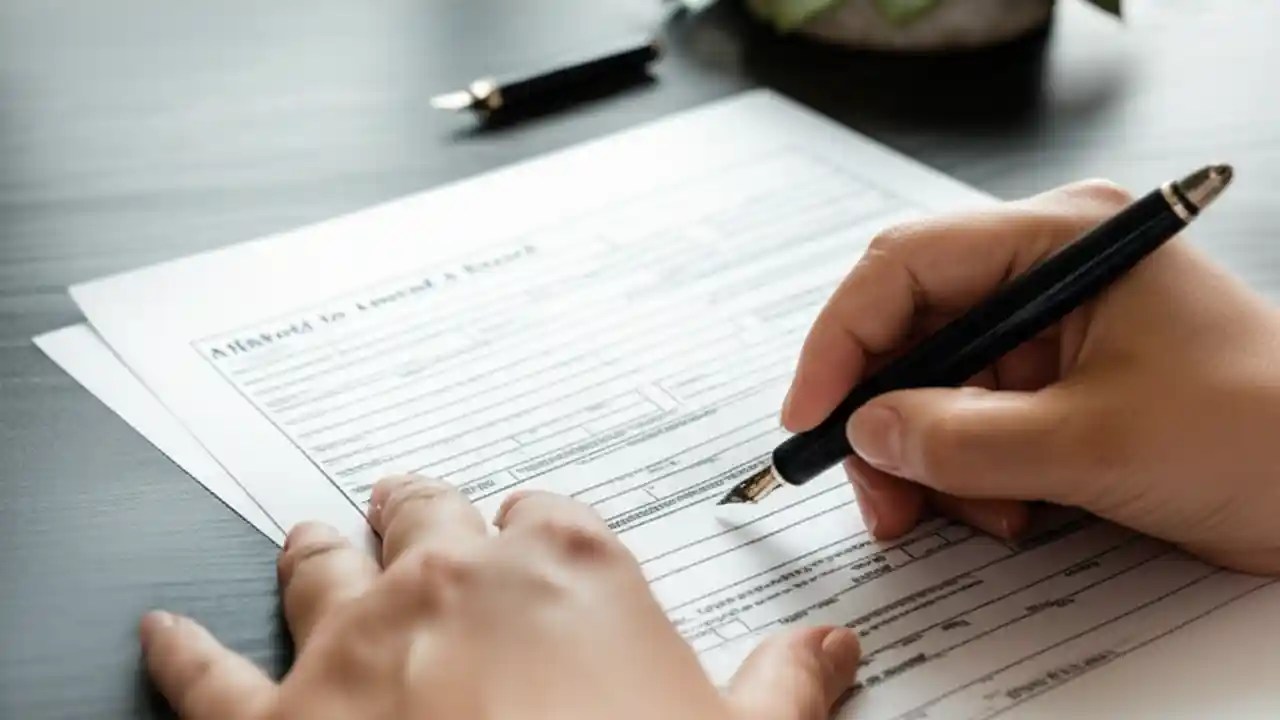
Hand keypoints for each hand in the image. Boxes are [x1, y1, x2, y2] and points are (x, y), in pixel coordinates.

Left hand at [138, 475, 860, 718]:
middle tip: (418, 513)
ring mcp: (355, 647)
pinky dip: (178, 652)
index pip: (550, 512)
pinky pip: (201, 675)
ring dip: (316, 551)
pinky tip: (159, 634)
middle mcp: (454, 585)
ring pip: (319, 563)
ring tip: (312, 538)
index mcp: (570, 573)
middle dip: (424, 513)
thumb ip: (787, 683)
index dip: (541, 528)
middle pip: (428, 511)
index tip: (538, 542)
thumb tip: (833, 647)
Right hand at [784, 179, 1279, 574]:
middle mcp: (1049, 273)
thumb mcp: (1093, 445)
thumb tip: (865, 432)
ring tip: (974, 514)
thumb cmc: (1263, 436)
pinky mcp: (1060, 386)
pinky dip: (971, 476)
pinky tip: (1014, 510)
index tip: (810, 415)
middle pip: (913, 332)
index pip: (906, 266)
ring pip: (936, 388)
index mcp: (1061, 240)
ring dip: (933, 460)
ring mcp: (1054, 332)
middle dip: (887, 419)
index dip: (841, 341)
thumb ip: (960, 440)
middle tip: (877, 490)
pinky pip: (974, 422)